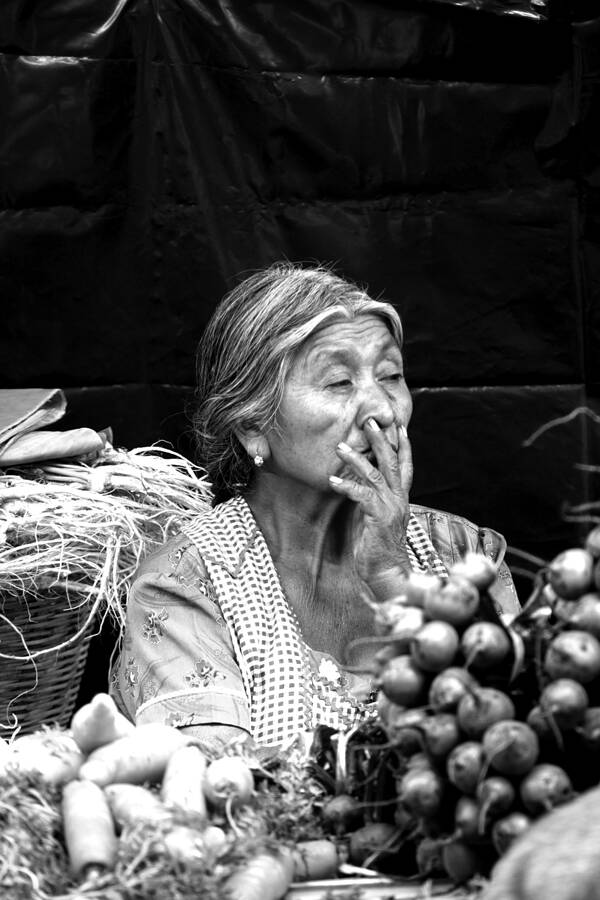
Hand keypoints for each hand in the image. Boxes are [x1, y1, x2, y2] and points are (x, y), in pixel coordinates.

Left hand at [329, 418, 412, 599]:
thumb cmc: (379, 547)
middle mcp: (399, 499)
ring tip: (341, 446)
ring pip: (376, 475)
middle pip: (392, 462)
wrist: (388, 573)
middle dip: (381, 440)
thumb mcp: (378, 518)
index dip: (403, 446)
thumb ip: (374, 499)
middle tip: (369, 421)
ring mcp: (391, 508)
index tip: (399, 425)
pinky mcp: (379, 518)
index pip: (405, 466)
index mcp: (401, 498)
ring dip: (358, 459)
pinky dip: (347, 486)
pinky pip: (362, 496)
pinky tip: (333, 480)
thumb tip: (361, 484)